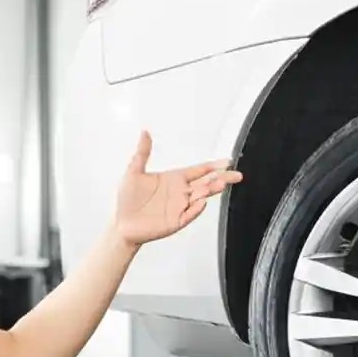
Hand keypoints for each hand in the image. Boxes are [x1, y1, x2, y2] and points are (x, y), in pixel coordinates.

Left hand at [113, 130, 242, 246]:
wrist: (122, 223)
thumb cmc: (128, 200)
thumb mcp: (133, 172)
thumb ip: (142, 153)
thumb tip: (144, 133)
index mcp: (174, 179)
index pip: (198, 171)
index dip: (212, 166)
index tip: (226, 162)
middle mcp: (180, 193)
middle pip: (206, 183)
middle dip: (221, 178)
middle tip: (235, 175)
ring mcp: (180, 207)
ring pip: (200, 197)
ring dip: (210, 191)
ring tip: (220, 184)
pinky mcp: (176, 221)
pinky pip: (189, 214)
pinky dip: (196, 209)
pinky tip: (202, 202)